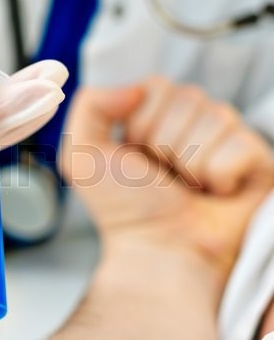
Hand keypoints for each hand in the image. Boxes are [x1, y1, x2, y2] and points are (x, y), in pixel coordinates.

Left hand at [59, 78, 273, 280]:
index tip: (138, 159)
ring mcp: (231, 139)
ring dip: (192, 163)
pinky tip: (217, 194)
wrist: (159, 253)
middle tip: (166, 178)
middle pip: (189, 98)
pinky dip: (221, 176)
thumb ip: (89, 105)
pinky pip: (241, 144)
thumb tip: (134, 86)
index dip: (141, 125)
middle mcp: (197, 122)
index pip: (157, 86)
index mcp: (159, 114)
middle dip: (165, 145)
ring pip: (216, 117)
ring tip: (191, 189)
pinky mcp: (259, 161)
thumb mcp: (83, 155)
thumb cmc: (126, 210)